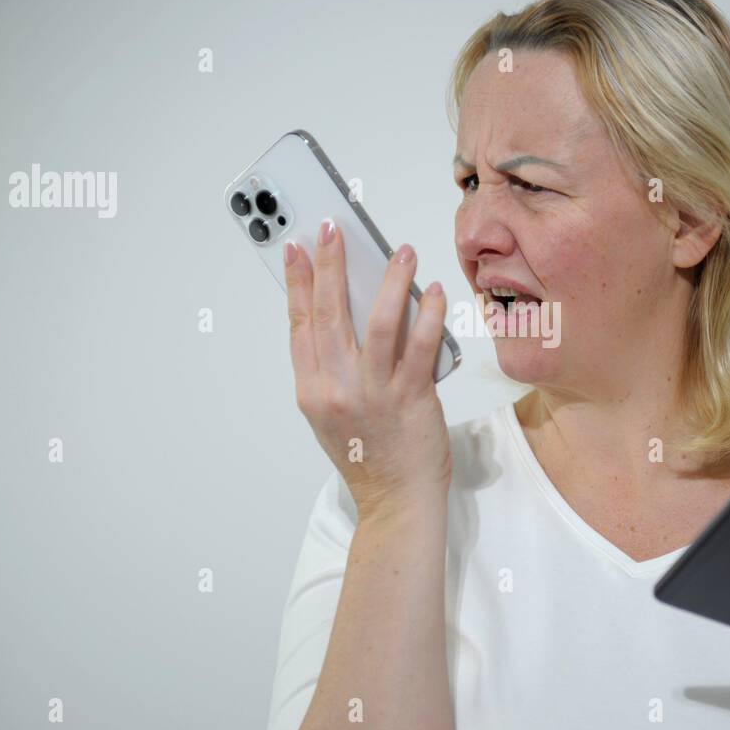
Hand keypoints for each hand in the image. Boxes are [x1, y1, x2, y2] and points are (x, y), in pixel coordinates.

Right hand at [284, 218, 452, 521]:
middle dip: (331, 264)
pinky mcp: (412, 397)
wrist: (397, 501)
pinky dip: (428, 313)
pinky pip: (421, 344)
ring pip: (379, 321)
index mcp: (312, 391)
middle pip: (330, 313)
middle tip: (336, 229)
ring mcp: (374, 392)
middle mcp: (337, 388)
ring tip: (401, 252)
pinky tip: (433, 292)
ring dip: (390, 280)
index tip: (297, 247)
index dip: (298, 282)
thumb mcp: (332, 413)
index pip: (300, 324)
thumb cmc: (369, 456)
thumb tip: (347, 313)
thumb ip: (333, 368)